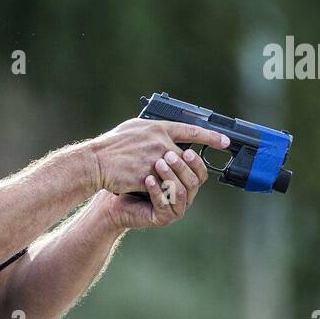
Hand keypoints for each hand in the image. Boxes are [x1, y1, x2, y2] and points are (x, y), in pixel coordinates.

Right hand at [86, 119, 227, 194]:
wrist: (94, 162)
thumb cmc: (111, 146)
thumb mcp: (133, 129)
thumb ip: (154, 131)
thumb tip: (167, 132)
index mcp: (157, 128)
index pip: (191, 130)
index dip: (210, 136)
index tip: (225, 141)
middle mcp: (159, 142)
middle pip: (186, 156)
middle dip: (189, 166)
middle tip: (195, 171)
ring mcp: (154, 159)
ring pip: (177, 173)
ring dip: (176, 179)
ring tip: (175, 183)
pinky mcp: (148, 176)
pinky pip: (163, 185)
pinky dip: (162, 188)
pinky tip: (159, 190)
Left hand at [94, 146, 209, 230]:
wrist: (111, 195)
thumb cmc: (128, 175)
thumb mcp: (147, 155)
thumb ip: (163, 145)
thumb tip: (176, 125)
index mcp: (184, 181)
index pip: (200, 170)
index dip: (197, 161)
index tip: (194, 148)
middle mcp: (184, 196)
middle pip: (194, 180)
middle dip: (182, 166)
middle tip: (169, 154)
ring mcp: (174, 208)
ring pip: (181, 192)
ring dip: (170, 177)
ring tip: (158, 164)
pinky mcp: (162, 218)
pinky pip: (164, 204)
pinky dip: (157, 190)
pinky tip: (148, 180)